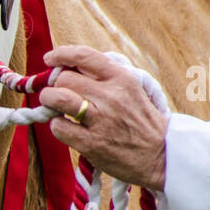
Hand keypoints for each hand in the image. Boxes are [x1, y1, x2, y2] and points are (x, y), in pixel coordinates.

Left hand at [39, 45, 167, 191]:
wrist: (161, 154)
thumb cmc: (141, 120)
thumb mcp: (132, 89)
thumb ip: (105, 76)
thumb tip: (69, 66)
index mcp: (121, 78)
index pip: (84, 56)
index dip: (60, 54)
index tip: (50, 59)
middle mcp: (111, 96)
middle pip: (64, 78)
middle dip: (53, 84)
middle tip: (54, 91)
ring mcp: (100, 120)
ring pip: (57, 98)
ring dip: (48, 101)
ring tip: (52, 106)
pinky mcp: (91, 143)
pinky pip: (59, 126)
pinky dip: (56, 125)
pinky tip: (66, 127)